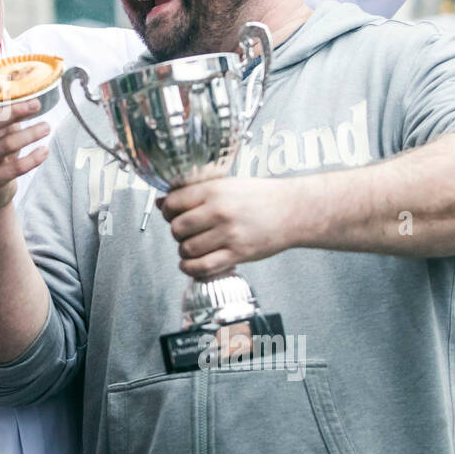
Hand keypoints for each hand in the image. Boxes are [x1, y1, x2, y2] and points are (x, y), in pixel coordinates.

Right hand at [0, 88, 49, 211]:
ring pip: (6, 145)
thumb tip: (29, 91)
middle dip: (14, 112)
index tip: (0, 84)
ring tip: (47, 127)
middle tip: (36, 104)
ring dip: (30, 134)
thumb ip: (3, 112)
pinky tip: (45, 150)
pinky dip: (33, 158)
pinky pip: (14, 168)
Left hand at [159, 177, 302, 278]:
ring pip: (187, 249)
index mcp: (214, 190)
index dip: (167, 211)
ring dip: (184, 251)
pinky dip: (190, 269)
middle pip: (177, 228)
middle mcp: (219, 211)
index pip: (173, 203)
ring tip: (193, 246)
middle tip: (185, 232)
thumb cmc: (260, 196)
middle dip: (176, 232)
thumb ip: (194, 192)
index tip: (171, 214)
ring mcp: (228, 234)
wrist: (294, 210)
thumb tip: (161, 201)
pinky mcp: (238, 254)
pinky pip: (203, 267)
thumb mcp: (226, 185)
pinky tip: (191, 264)